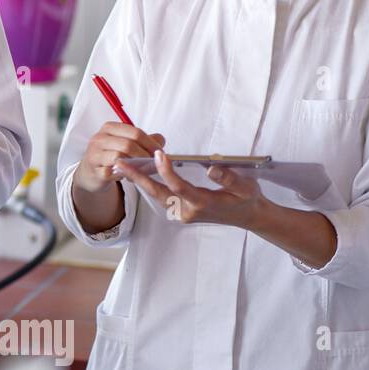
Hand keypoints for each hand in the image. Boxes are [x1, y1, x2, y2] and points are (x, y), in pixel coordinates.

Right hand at [73, 122, 165, 193]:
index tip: (160, 153)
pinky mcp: (95, 170)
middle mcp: (99, 139)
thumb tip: (160, 141)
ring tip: (143, 169)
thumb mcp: (125, 143)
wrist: (91, 171)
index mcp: (109, 128)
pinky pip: (114, 172)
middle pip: (128, 144)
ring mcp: (94, 155)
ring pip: (120, 157)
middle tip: (154, 163)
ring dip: (135, 165)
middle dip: (145, 155)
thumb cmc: (111, 155)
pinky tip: (129, 176)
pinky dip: (124, 175)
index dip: (151, 143)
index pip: (135, 132)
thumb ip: (144, 140)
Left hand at [115, 149, 266, 227]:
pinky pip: (160, 197)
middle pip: (158, 193)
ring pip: (156, 195)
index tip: (157, 153)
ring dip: (138, 181)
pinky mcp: (180, 212)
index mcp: (203, 204)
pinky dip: (148, 185)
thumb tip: (213, 168)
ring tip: (121, 165)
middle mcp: (188, 211)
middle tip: (120, 163)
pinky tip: (136, 173)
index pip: (179, 186)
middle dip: (138, 178)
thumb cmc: (247, 198)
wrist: (248, 216)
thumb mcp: (246, 188)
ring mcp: (182, 213)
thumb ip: (229, 179)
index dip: (167, 171)